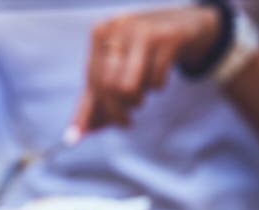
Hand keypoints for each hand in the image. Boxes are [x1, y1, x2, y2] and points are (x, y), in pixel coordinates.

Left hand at [72, 6, 219, 133]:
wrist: (182, 25)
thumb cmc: (141, 52)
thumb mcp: (114, 70)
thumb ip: (93, 102)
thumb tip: (76, 134)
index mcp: (100, 34)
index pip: (93, 83)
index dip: (97, 111)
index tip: (97, 131)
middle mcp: (119, 29)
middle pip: (110, 88)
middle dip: (117, 113)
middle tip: (126, 122)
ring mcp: (143, 33)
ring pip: (130, 88)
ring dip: (137, 100)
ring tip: (141, 92)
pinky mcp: (167, 40)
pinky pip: (156, 81)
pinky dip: (157, 87)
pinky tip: (158, 75)